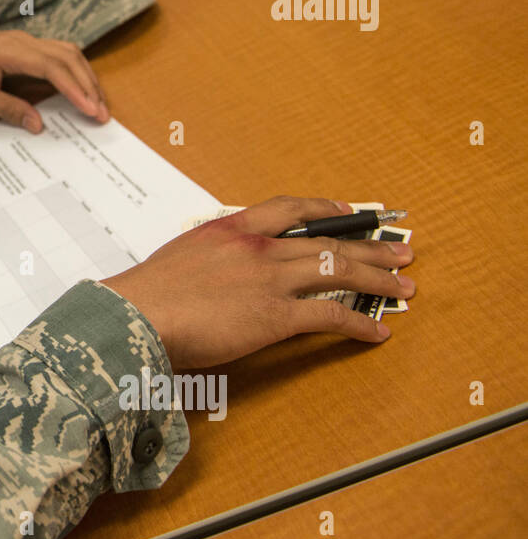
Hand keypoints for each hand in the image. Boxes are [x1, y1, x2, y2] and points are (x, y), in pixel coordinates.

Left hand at [0, 29, 107, 131]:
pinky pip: (59, 53)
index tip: (91, 109)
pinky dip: (75, 69)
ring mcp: (26, 41)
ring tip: (98, 103)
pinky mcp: (26, 46)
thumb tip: (38, 125)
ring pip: (68, 53)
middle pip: (68, 57)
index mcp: (11, 51)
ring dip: (86, 76)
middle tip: (102, 113)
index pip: (53, 67)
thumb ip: (8, 109)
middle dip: (89, 85)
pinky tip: (81, 87)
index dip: (75, 89)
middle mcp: (24, 41)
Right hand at [102, 196, 416, 369]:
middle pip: (326, 240)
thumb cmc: (145, 296)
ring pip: (338, 270)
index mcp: (228, 229)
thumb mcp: (178, 260)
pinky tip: (376, 329)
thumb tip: (215, 278)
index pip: (288, 208)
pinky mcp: (276, 314)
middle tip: (398, 252)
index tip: (346, 211)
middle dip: (369, 247)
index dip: (324, 208)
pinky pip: (331, 314)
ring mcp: (269, 279)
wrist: (135, 315)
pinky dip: (359, 322)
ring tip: (403, 286)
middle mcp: (256, 248)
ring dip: (377, 279)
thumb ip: (207, 262)